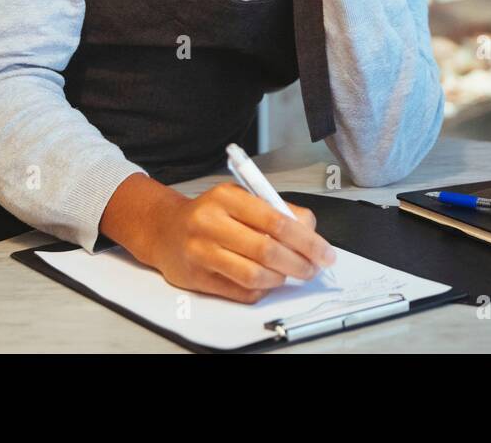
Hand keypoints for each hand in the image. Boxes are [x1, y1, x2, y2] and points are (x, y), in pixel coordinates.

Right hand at [140, 182, 335, 303]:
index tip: (325, 253)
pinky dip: (262, 290)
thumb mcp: (241, 200)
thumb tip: (311, 233)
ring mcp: (201, 252)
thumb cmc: (211, 214)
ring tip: (288, 274)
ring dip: (280, 279)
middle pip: (267, 250)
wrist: (164, 229)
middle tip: (313, 268)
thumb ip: (276, 211)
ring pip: (254, 276)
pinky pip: (241, 292)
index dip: (307, 240)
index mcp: (227, 197)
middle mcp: (210, 223)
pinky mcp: (197, 278)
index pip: (276, 220)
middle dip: (299, 263)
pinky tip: (266, 282)